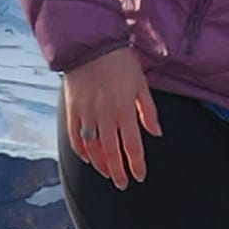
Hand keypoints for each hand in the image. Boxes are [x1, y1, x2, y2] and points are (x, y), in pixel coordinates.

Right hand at [63, 48, 160, 188]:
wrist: (90, 44)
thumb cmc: (120, 62)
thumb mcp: (140, 83)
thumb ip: (148, 110)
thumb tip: (156, 133)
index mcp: (124, 108)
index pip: (132, 145)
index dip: (136, 164)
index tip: (139, 177)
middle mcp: (104, 114)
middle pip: (111, 152)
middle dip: (117, 171)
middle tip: (122, 184)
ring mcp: (86, 113)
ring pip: (91, 148)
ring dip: (100, 164)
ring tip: (107, 173)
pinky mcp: (72, 109)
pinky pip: (74, 136)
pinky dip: (81, 150)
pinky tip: (88, 158)